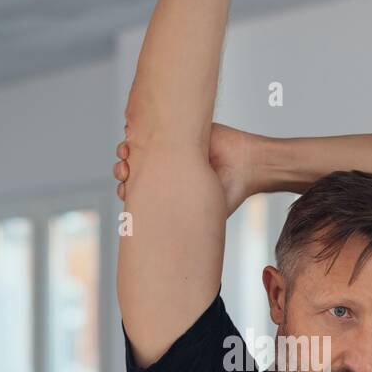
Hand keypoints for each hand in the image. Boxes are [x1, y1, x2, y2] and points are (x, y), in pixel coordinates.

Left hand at [114, 122, 258, 216]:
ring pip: (140, 147)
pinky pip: (156, 127)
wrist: (248, 166)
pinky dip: (142, 130)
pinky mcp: (181, 130)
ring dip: (128, 150)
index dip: (126, 190)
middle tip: (123, 172)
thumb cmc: (230, 192)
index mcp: (170, 189)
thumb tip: (152, 244)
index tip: (123, 191)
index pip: (139, 190)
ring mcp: (173, 148)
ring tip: (125, 152)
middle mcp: (168, 168)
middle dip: (123, 170)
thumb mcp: (200, 213)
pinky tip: (134, 134)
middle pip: (134, 168)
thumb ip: (176, 222)